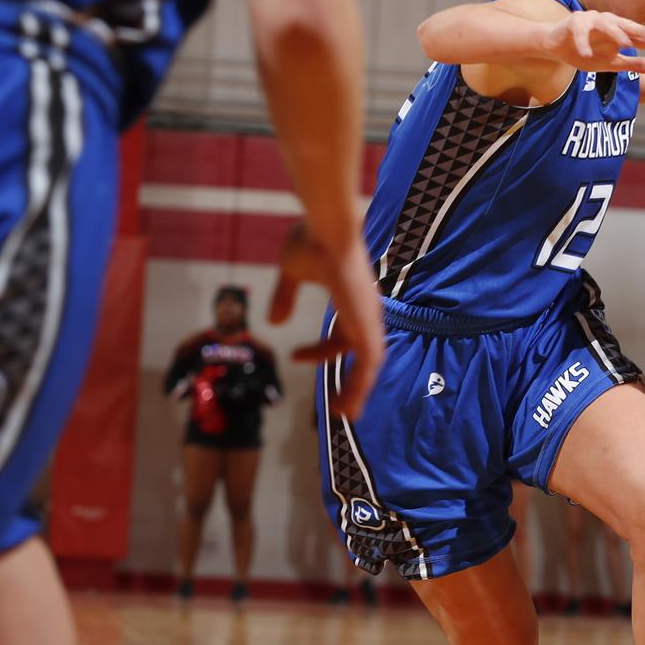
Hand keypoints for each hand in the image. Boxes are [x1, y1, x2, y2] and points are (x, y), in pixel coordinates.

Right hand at [269, 222, 384, 420]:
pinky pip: (370, 364)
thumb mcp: (292, 272)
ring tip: (344, 416)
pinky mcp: (368, 324)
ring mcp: (369, 318)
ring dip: (358, 390)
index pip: (342, 335)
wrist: (327, 228)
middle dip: (351, 380)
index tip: (294, 356)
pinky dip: (362, 385)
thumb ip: (286, 296)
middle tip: (339, 406)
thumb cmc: (311, 240)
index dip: (321, 350)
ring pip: (369, 364)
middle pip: (361, 353)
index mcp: (351, 299)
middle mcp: (365, 311)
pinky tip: (350, 406)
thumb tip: (274, 321)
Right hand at [541, 11, 644, 75]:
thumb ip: (634, 64)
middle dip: (639, 30)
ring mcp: (591, 20)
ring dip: (615, 33)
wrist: (557, 46)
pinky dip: (583, 43)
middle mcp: (608, 22)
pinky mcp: (573, 23)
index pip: (639, 35)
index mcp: (619, 31)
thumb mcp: (611, 63)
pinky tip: (587, 54)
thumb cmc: (587, 52)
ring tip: (625, 44)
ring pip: (605, 24)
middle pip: (625, 25)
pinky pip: (580, 32)